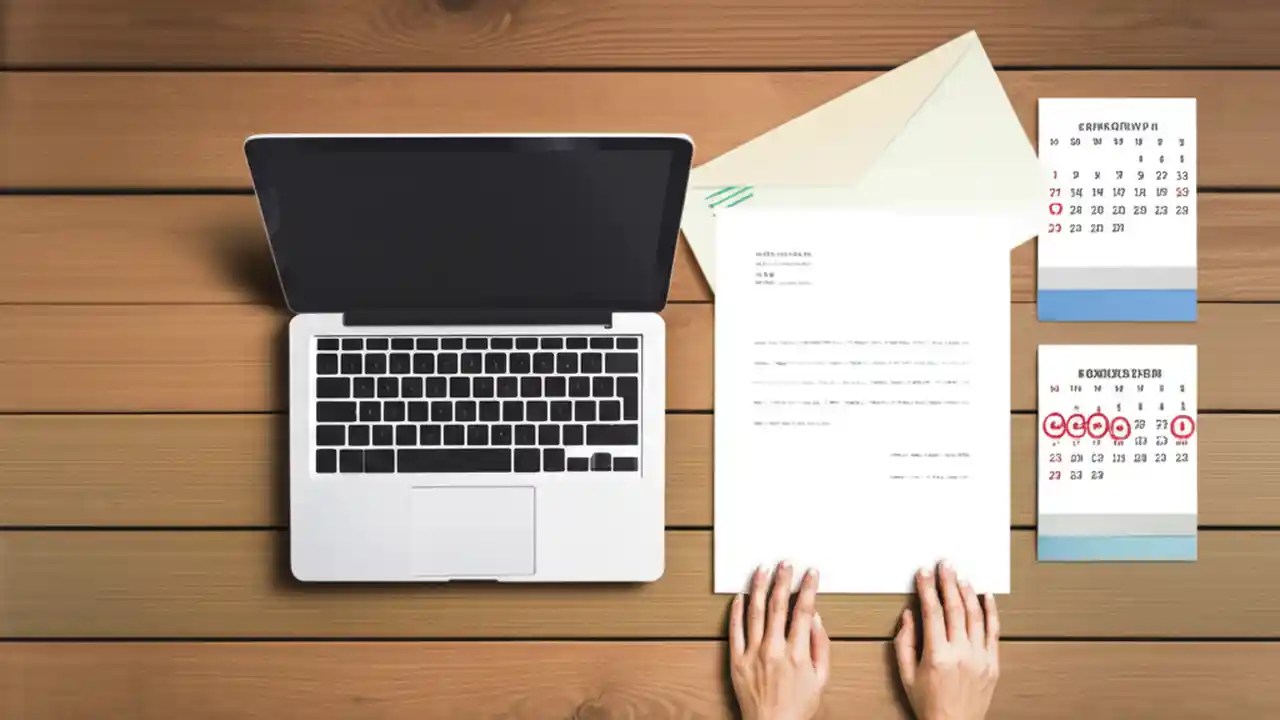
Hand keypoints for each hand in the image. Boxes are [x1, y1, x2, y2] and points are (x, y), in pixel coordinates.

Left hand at [728, 562, 830, 719]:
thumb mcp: (821, 679)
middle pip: (778, 605)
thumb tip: (815, 619)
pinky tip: (739, 596)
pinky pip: (735, 629)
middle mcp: (774, 649)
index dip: (808, 588)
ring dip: (758, 587)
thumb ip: (820, 646)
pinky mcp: (737, 660)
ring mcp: (753, 653)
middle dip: (783, 580)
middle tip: (784, 563)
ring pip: (754, 611)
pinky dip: (736, 610)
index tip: (810, 572)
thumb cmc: (798, 707)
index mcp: (797, 653)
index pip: (804, 610)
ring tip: (761, 570)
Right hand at [894, 561, 1000, 719]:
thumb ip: (904, 643)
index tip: (923, 572)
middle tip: (944, 564)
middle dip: (948, 582)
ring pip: (975, 615)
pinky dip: (991, 611)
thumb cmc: (929, 704)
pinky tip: (986, 596)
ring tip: (960, 576)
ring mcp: (980, 657)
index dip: (927, 588)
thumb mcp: (906, 675)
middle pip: (955, 608)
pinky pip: (993, 631)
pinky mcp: (992, 663)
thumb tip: (908, 615)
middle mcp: (961, 653)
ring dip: (967, 592)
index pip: (932, 612)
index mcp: (937, 655)